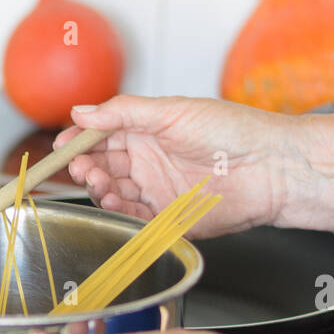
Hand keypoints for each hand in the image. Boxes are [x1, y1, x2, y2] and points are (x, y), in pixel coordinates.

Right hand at [55, 95, 295, 237]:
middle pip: (103, 168)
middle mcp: (150, 163)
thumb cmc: (232, 131)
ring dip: (100, 190)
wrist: (271, 168)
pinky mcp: (168, 221)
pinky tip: (116, 202)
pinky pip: (135, 221)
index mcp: (149, 133)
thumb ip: (123, 113)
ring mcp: (158, 192)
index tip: (62, 147)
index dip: (79, 142)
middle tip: (81, 167)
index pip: (102, 138)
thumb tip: (81, 111)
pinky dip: (120, 214)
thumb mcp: (171, 111)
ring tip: (99, 182)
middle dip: (85, 168)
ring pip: (114, 195)